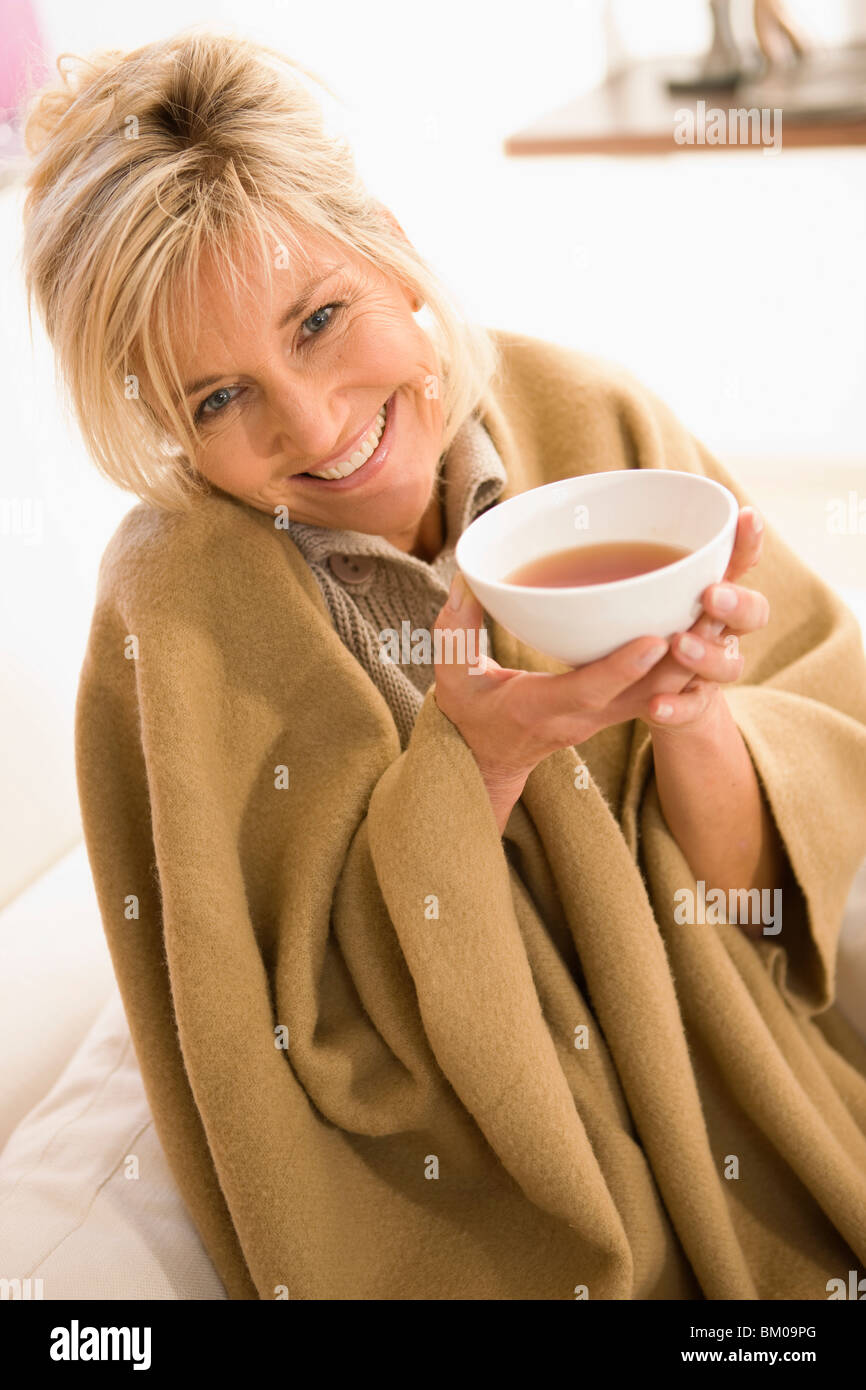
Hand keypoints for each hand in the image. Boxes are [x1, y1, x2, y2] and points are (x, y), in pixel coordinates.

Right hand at [432, 505, 768, 829]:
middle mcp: (587, 715)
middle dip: (685, 654)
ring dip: (700, 650)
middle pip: (647, 690)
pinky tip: (714, 613)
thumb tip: (467, 581)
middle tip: (716, 609)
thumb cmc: (471, 716)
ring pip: (666, 686)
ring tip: (729, 601)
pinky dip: (693, 653)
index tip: (653, 639)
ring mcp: (610, 713)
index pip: (588, 691)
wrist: (491, 761)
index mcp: (543, 710)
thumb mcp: (451, 680)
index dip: (622, 667)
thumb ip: (455, 634)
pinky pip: (665, 683)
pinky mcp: (622, 704)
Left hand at [636, 505, 768, 732]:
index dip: (748, 541)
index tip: (746, 515)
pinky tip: (656, 705)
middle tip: (710, 595)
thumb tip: (578, 508)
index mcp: (709, 593)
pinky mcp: (691, 706)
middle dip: (737, 602)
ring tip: (679, 644)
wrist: (638, 698)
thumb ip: (616, 563)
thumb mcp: (625, 591)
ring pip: (731, 664)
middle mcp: (719, 629)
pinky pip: (693, 710)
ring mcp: (709, 670)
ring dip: (708, 655)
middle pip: (753, 613)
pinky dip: (677, 707)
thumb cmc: (632, 628)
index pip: (738, 562)